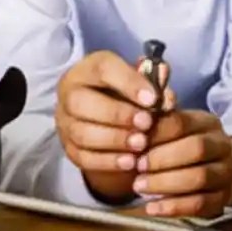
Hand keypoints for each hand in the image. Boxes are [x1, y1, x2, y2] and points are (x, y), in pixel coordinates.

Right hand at [55, 50, 174, 202]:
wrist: (110, 118)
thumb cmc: (128, 95)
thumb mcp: (141, 83)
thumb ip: (155, 85)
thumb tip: (166, 98)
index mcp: (88, 69)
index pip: (102, 68)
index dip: (128, 83)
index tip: (153, 99)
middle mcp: (70, 92)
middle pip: (80, 102)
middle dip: (117, 114)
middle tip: (146, 123)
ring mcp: (65, 121)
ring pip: (81, 132)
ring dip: (113, 140)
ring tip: (141, 144)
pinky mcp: (68, 147)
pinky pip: (83, 157)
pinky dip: (108, 161)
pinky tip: (130, 162)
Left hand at [133, 109, 231, 217]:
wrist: (204, 168)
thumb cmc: (175, 144)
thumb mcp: (166, 129)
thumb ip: (152, 127)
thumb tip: (133, 129)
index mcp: (207, 122)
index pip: (182, 122)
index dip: (156, 134)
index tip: (134, 144)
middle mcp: (222, 145)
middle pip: (197, 148)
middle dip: (162, 159)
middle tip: (137, 166)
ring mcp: (226, 173)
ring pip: (200, 177)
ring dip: (165, 183)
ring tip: (139, 186)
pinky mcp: (222, 198)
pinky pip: (200, 204)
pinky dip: (173, 207)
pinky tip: (152, 208)